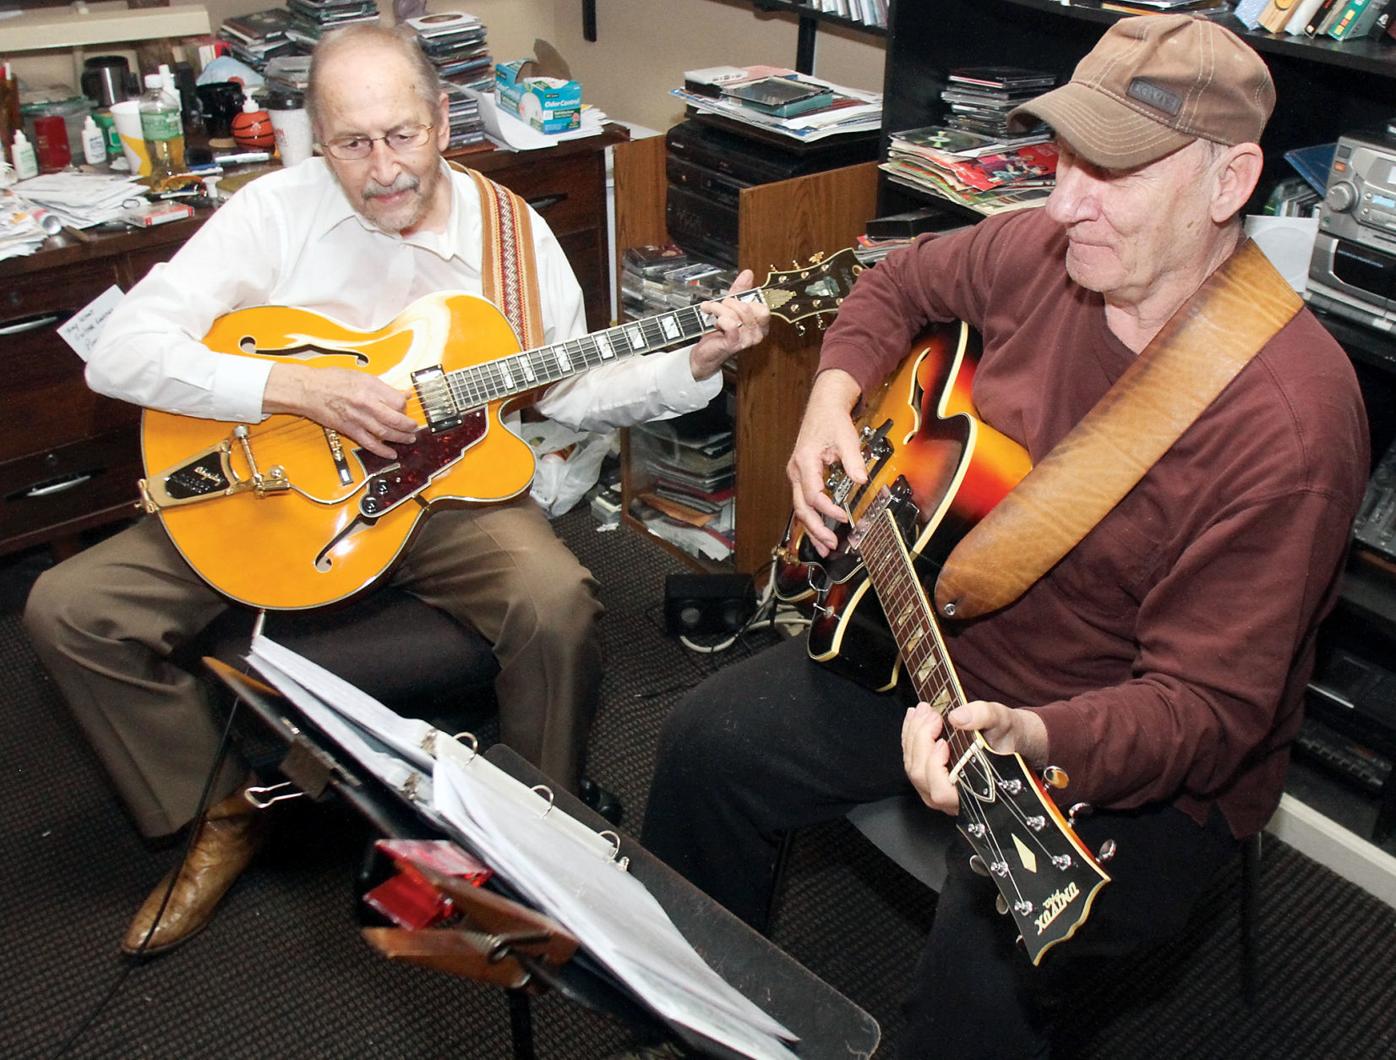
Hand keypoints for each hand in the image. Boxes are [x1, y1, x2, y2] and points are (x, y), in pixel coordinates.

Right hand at [263, 364, 418, 458]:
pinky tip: (391, 454)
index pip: (398, 401)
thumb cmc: (331, 380)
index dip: (405, 406)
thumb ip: (383, 387)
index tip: (406, 408)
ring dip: (400, 438)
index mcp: (370, 387)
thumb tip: (402, 393)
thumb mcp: (361, 376)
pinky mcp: (349, 430)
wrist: (308, 389)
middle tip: (414, 428)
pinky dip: (382, 450)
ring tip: (409, 440)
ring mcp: (358, 418)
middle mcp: (366, 403)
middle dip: (409, 426)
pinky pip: (369, 443)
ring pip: (386, 433)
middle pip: (396, 419)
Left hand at [688, 270, 770, 380]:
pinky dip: (720, 319)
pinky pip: (731, 325)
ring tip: (711, 311)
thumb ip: (740, 290)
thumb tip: (748, 274)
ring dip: (719, 310)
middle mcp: (757, 333)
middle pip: (748, 308)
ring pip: (736, 315)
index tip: (732, 298)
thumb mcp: (731, 306)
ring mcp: (747, 340)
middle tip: (721, 304)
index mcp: (760, 324)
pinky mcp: (734, 344)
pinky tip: (715, 321)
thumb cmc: (720, 331)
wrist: (706, 351)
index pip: (762, 306)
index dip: (745, 299)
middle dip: (730, 302)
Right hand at [785, 369, 863, 554]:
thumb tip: (861, 479)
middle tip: (830, 544)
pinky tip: (821, 531)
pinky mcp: (803, 477)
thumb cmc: (831, 420)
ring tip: (824, 547)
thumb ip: (853, 460)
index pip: (813, 495)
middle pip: (801, 508)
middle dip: (815, 529)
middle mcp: (796, 471)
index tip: (844, 517)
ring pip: (800, 509)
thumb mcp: (846, 437)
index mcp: (804, 462)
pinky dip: (813, 518)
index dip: (828, 510)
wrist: (823, 406)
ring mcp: (797, 475)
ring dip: (812, 529)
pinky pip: (804, 502)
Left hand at [901, 700, 1047, 814]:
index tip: (943, 740)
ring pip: (911, 767)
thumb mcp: (1001, 719)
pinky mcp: (926, 776)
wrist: (1007, 738)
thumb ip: (983, 716)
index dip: (935, 767)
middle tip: (930, 713)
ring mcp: (934, 789)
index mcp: (971, 795)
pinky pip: (910, 759)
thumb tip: (957, 717)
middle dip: (921, 740)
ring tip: (922, 710)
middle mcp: (949, 799)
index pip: (941, 792)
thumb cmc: (1006, 735)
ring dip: (912, 734)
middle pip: (921, 775)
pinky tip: (914, 716)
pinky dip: (909, 735)